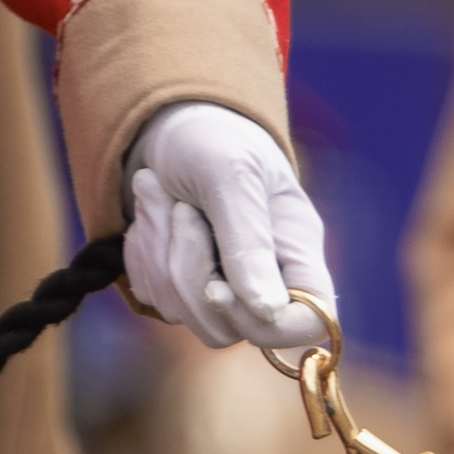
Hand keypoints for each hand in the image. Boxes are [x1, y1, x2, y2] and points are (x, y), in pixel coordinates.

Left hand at [121, 102, 334, 352]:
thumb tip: (268, 310)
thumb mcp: (230, 172)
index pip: (311, 323)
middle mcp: (265, 279)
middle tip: (181, 209)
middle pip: (232, 329)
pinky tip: (150, 212)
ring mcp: (221, 286)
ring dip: (158, 252)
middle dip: (188, 271)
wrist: (164, 124)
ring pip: (184, 315)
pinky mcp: (180, 286)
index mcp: (296, 251)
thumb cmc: (210, 137)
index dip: (267, 325)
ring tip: (158, 193)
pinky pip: (154, 299)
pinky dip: (141, 254)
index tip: (218, 288)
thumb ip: (249, 241)